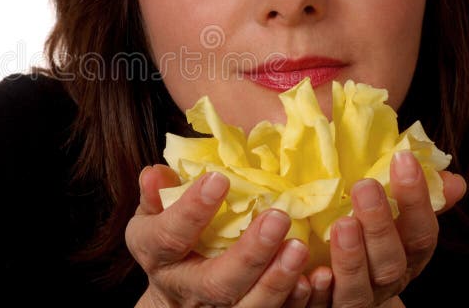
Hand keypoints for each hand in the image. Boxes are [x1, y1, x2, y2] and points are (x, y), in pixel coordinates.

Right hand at [128, 165, 312, 307]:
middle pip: (216, 282)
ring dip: (276, 281)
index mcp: (156, 254)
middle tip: (278, 218)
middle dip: (249, 254)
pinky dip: (294, 302)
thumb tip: (156, 173)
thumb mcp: (154, 213)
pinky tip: (314, 279)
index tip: (220, 179)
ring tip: (300, 248)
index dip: (192, 210)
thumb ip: (157, 192)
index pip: (169, 236)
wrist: (174, 294)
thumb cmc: (169, 236)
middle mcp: (184, 288)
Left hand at [304, 151, 466, 306]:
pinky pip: (322, 306)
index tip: (402, 159)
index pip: (421, 231)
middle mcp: (386, 280)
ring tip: (342, 224)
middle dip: (380, 224)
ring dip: (352, 257)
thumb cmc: (359, 227)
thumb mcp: (387, 210)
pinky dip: (318, 291)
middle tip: (364, 186)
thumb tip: (454, 181)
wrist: (328, 280)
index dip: (416, 198)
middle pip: (390, 261)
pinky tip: (315, 271)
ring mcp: (357, 297)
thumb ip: (412, 195)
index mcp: (406, 253)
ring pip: (358, 287)